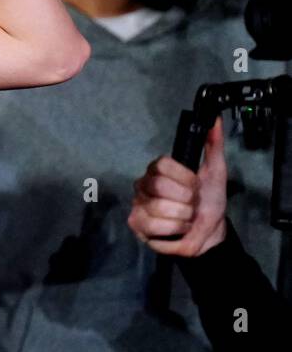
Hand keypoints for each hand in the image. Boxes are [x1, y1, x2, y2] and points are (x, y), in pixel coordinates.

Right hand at [128, 118, 227, 256]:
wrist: (210, 232)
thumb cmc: (209, 201)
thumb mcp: (215, 171)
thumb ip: (213, 145)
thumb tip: (215, 119)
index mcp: (159, 170)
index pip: (162, 164)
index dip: (185, 178)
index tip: (196, 186)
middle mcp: (143, 184)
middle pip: (160, 185)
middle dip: (186, 200)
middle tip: (192, 204)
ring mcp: (137, 203)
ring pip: (160, 207)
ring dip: (183, 217)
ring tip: (186, 218)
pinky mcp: (136, 223)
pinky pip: (154, 225)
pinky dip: (174, 229)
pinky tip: (178, 229)